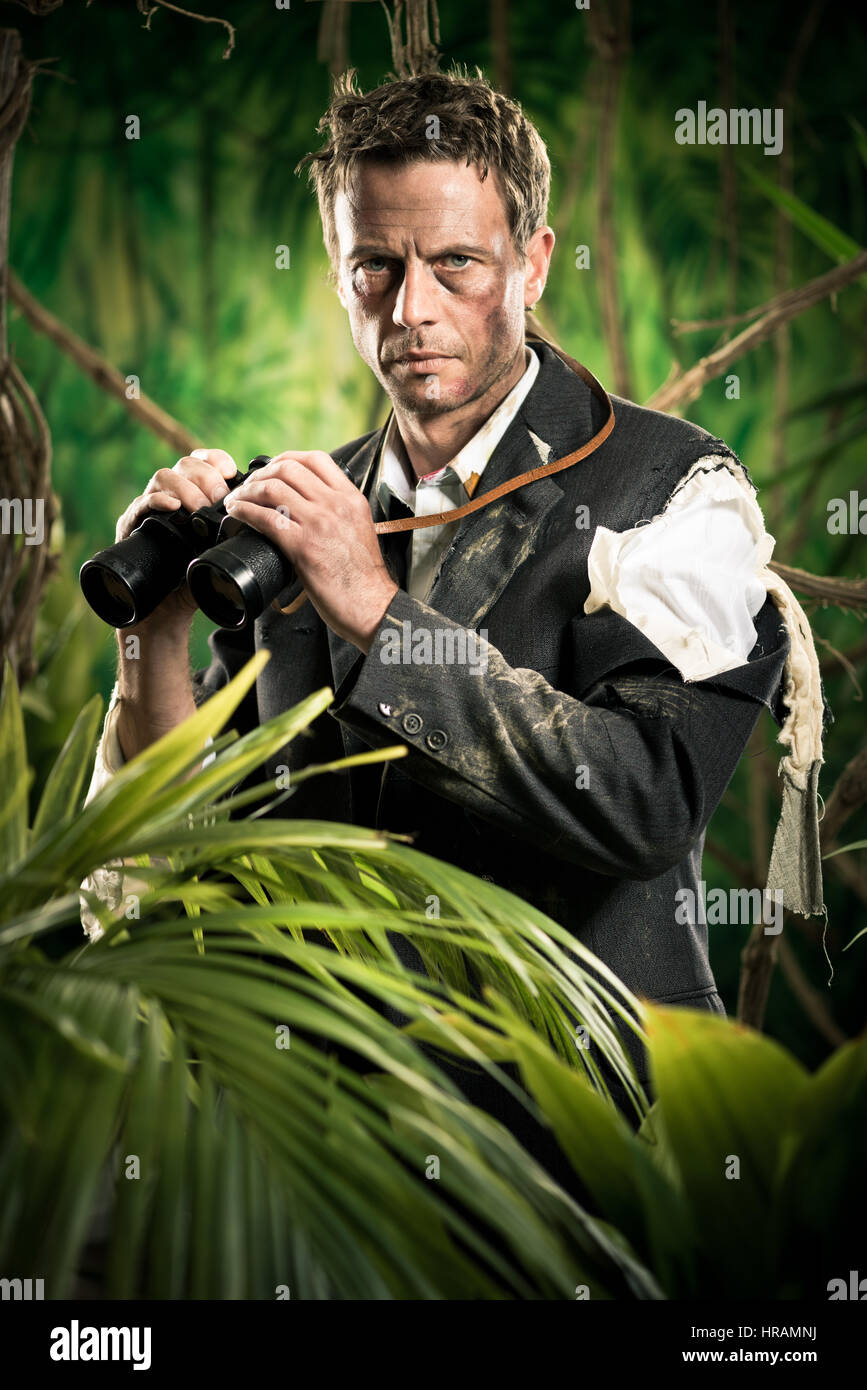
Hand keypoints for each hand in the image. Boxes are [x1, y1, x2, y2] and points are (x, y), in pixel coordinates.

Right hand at [115, 448, 238, 630]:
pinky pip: (140, 503)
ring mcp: (150, 508)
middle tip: (219, 499)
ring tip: (198, 507)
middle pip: (185, 464)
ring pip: (163, 477)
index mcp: (194, 496)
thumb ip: (237, 539)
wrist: (166, 610)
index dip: (216, 460)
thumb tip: (268, 532)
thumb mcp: (221, 554)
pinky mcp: (131, 525)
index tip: (230, 472)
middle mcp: (171, 496)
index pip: (203, 461)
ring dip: (185, 487)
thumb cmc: (195, 581)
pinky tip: (172, 505)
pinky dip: (157, 500)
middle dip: (205, 477)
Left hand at [222, 449, 397, 650]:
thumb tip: (307, 506)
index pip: (316, 459)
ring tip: (237, 500)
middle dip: (261, 474)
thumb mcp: (359, 529)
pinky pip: (266, 518)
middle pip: (289, 469)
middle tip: (248, 486)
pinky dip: (244, 512)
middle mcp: (336, 505)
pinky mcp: (303, 546)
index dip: (286, 458)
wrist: (372, 605)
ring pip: (273, 489)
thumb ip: (338, 512)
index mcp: (351, 498)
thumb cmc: (363, 576)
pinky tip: (236, 515)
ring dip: (247, 492)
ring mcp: (320, 523)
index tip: (271, 468)